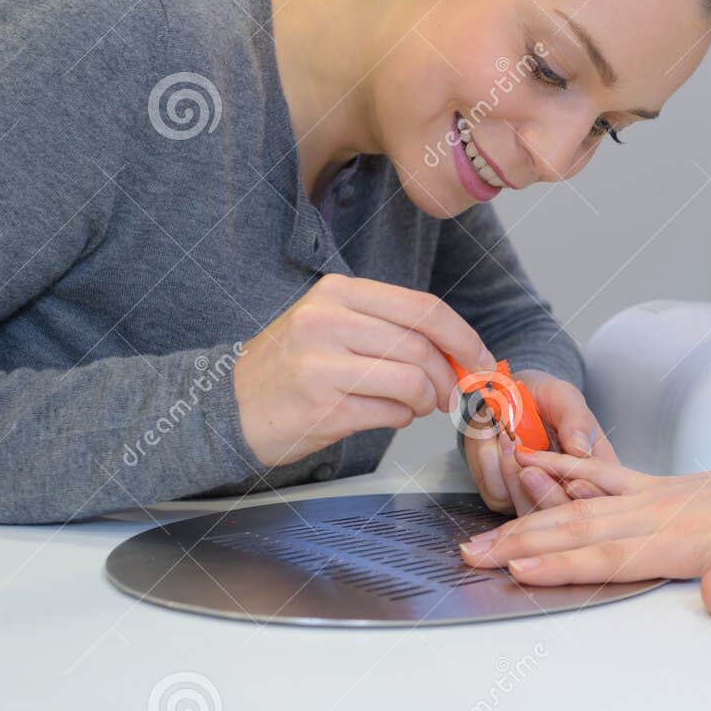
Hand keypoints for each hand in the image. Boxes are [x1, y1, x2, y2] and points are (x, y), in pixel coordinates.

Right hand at [232, 273, 491, 466]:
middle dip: (450, 374)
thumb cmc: (290, 367)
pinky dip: (402, 418)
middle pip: (422, 345)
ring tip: (415, 405)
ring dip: (426, 400)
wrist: (229, 406)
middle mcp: (328, 321)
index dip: (462, 335)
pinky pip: (392, 413)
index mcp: (338, 292)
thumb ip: (390, 328)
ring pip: (413, 380)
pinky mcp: (324, 407)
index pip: (422, 307)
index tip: (480, 358)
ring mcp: (323, 364)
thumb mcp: (332, 325)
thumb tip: (458, 350)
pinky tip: (387, 415)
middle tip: (451, 393)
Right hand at [458, 443, 710, 614]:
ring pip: (579, 504)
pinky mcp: (655, 485)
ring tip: (486, 531)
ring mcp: (653, 494)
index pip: (611, 555)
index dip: (562, 564)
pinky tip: (531, 464)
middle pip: (579, 528)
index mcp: (683, 538)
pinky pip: (600, 475)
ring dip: (529, 518)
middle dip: (523, 542)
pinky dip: (563, 469)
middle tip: (473, 554)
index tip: (518, 569)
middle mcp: (659, 511)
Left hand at [463, 369, 617, 515]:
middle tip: (531, 467)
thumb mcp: (566, 399)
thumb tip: (581, 449)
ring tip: (509, 439)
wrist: (507, 394)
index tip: (573, 483)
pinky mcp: (505, 498)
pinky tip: (496, 442)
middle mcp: (567, 492)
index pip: (603, 495)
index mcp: (597, 472)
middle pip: (565, 514)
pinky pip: (500, 496)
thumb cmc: (545, 399)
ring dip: (514, 475)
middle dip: (547, 494)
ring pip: (528, 510)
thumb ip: (576, 422)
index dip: (591, 496)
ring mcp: (535, 499)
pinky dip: (494, 466)